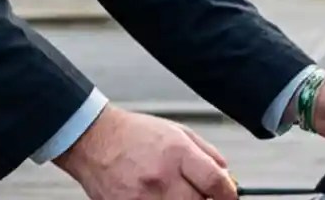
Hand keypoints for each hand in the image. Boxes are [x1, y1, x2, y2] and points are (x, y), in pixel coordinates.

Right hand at [53, 105, 235, 199]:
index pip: (215, 183)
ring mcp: (143, 197)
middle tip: (201, 195)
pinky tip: (159, 197)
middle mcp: (161, 177)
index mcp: (177, 153)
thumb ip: (206, 153)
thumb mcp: (177, 131)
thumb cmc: (135, 134)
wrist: (94, 140)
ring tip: (177, 193)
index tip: (230, 198)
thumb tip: (226, 176)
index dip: (229, 195)